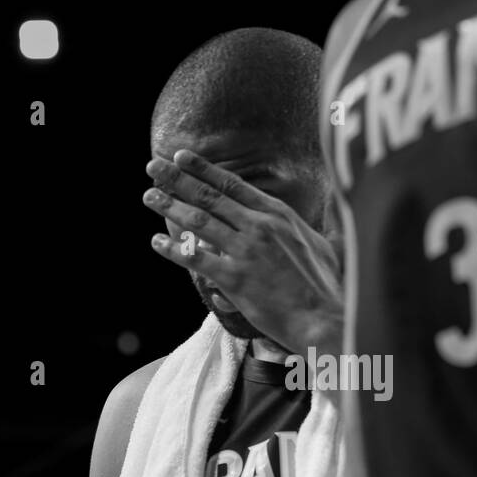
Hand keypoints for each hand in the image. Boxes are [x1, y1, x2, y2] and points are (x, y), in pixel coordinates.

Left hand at [143, 149, 343, 357]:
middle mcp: (259, 227)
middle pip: (210, 196)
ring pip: (199, 222)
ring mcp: (245, 252)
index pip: (233, 184)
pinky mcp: (235, 279)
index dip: (204, 169)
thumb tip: (325, 206)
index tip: (182, 157)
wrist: (324, 319)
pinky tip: (157, 243)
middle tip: (154, 166)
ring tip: (149, 196)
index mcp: (278, 214)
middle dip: (177, 179)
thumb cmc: (327, 286)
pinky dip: (174, 250)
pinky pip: (196, 259)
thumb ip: (315, 222)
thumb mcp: (325, 244)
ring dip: (170, 207)